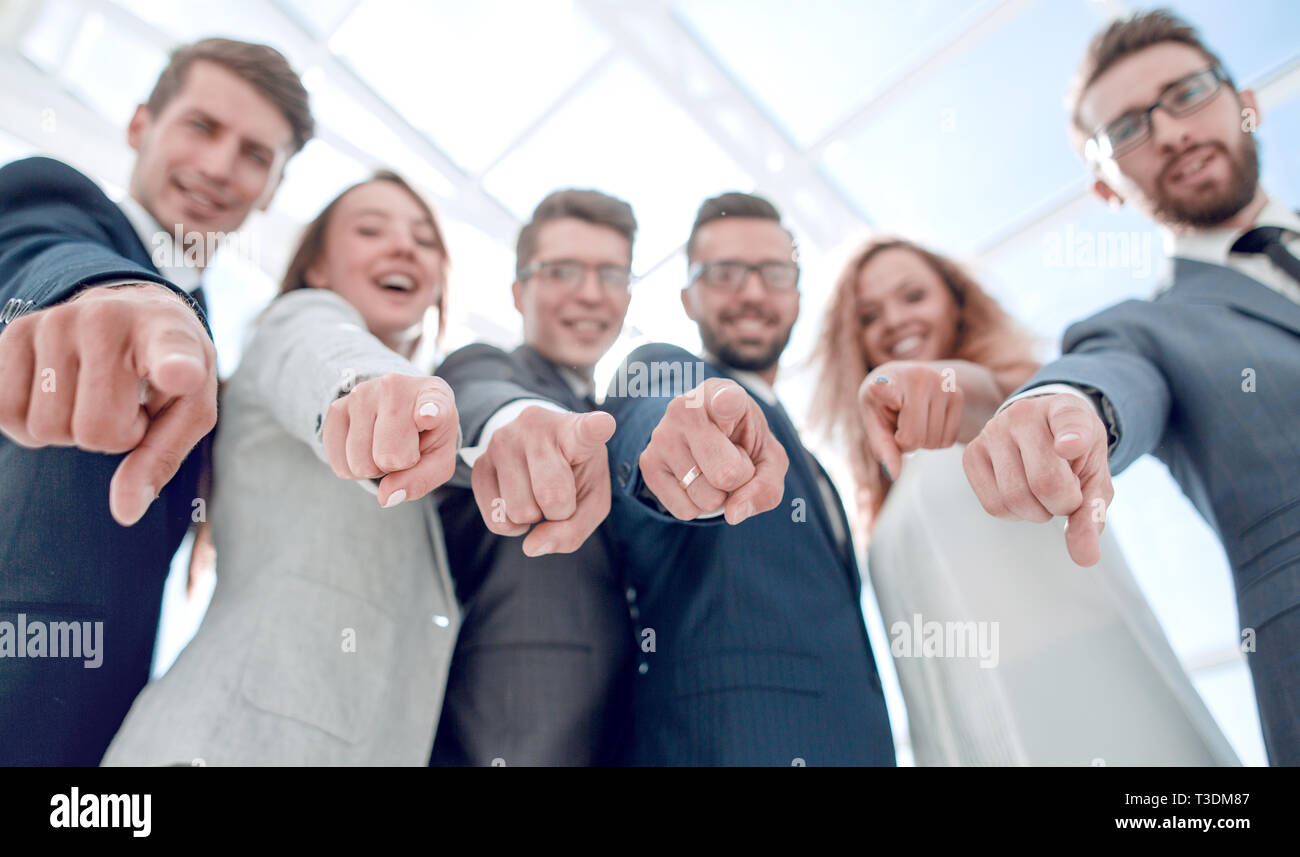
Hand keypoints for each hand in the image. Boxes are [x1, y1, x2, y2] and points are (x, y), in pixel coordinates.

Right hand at [0, 283, 216, 525]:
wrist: (133, 313)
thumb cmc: (167, 374)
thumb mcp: (187, 412)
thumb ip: (161, 459)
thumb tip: (124, 511)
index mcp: (168, 336)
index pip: (172, 354)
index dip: (175, 368)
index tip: (182, 374)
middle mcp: (109, 319)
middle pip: (93, 431)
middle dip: (109, 438)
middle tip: (124, 406)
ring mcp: (55, 321)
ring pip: (44, 428)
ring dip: (67, 430)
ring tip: (91, 397)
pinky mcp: (14, 332)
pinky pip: (2, 412)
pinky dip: (27, 423)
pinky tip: (55, 398)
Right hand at [321, 373, 457, 505]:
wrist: (400, 409)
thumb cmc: (426, 435)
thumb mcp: (438, 459)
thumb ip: (421, 480)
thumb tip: (386, 497)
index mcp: (434, 395)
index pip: (432, 405)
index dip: (430, 412)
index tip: (429, 416)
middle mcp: (395, 386)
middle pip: (389, 456)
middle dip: (395, 466)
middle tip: (403, 450)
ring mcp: (361, 394)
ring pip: (359, 463)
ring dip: (372, 467)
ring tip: (384, 445)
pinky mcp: (336, 407)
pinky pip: (338, 462)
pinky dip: (352, 468)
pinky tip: (365, 447)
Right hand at [470, 406, 615, 556]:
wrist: (539, 449)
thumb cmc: (574, 474)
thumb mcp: (590, 499)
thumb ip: (574, 529)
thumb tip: (530, 546)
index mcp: (575, 431)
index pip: (586, 430)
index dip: (595, 428)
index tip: (603, 424)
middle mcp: (536, 426)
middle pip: (551, 495)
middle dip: (559, 512)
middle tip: (560, 495)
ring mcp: (503, 440)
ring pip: (518, 510)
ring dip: (533, 517)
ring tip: (537, 492)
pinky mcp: (479, 461)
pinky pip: (495, 518)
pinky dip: (511, 525)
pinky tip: (519, 501)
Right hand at [639, 377, 787, 524]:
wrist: (711, 436)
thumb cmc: (743, 442)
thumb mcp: (770, 458)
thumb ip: (766, 486)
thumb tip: (733, 514)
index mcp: (722, 395)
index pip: (726, 400)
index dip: (728, 402)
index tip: (727, 401)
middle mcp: (685, 409)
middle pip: (727, 474)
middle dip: (739, 480)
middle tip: (731, 459)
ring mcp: (662, 436)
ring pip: (706, 497)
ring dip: (718, 494)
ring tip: (711, 466)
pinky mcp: (648, 463)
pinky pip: (685, 510)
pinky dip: (698, 506)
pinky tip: (695, 478)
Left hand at [859, 362, 963, 478]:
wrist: (910, 379)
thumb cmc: (886, 405)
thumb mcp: (876, 424)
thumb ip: (883, 448)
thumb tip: (895, 475)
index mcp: (886, 381)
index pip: (886, 389)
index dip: (883, 389)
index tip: (877, 386)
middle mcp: (916, 377)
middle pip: (914, 437)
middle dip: (906, 443)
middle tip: (900, 427)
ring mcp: (941, 384)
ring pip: (934, 441)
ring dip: (923, 442)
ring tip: (914, 421)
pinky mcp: (958, 394)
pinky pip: (949, 440)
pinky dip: (937, 441)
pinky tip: (929, 421)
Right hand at [961, 393, 1113, 565]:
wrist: (1040, 431)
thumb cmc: (1073, 456)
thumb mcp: (1094, 476)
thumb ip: (1092, 513)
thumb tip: (1085, 558)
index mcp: (1066, 410)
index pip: (1070, 421)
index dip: (1072, 436)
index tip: (1072, 447)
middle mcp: (1025, 413)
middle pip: (1045, 482)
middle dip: (1063, 506)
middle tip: (1066, 496)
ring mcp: (992, 430)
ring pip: (1015, 497)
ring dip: (1037, 513)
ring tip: (1043, 495)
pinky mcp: (971, 452)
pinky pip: (993, 505)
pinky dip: (1013, 514)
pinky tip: (1022, 496)